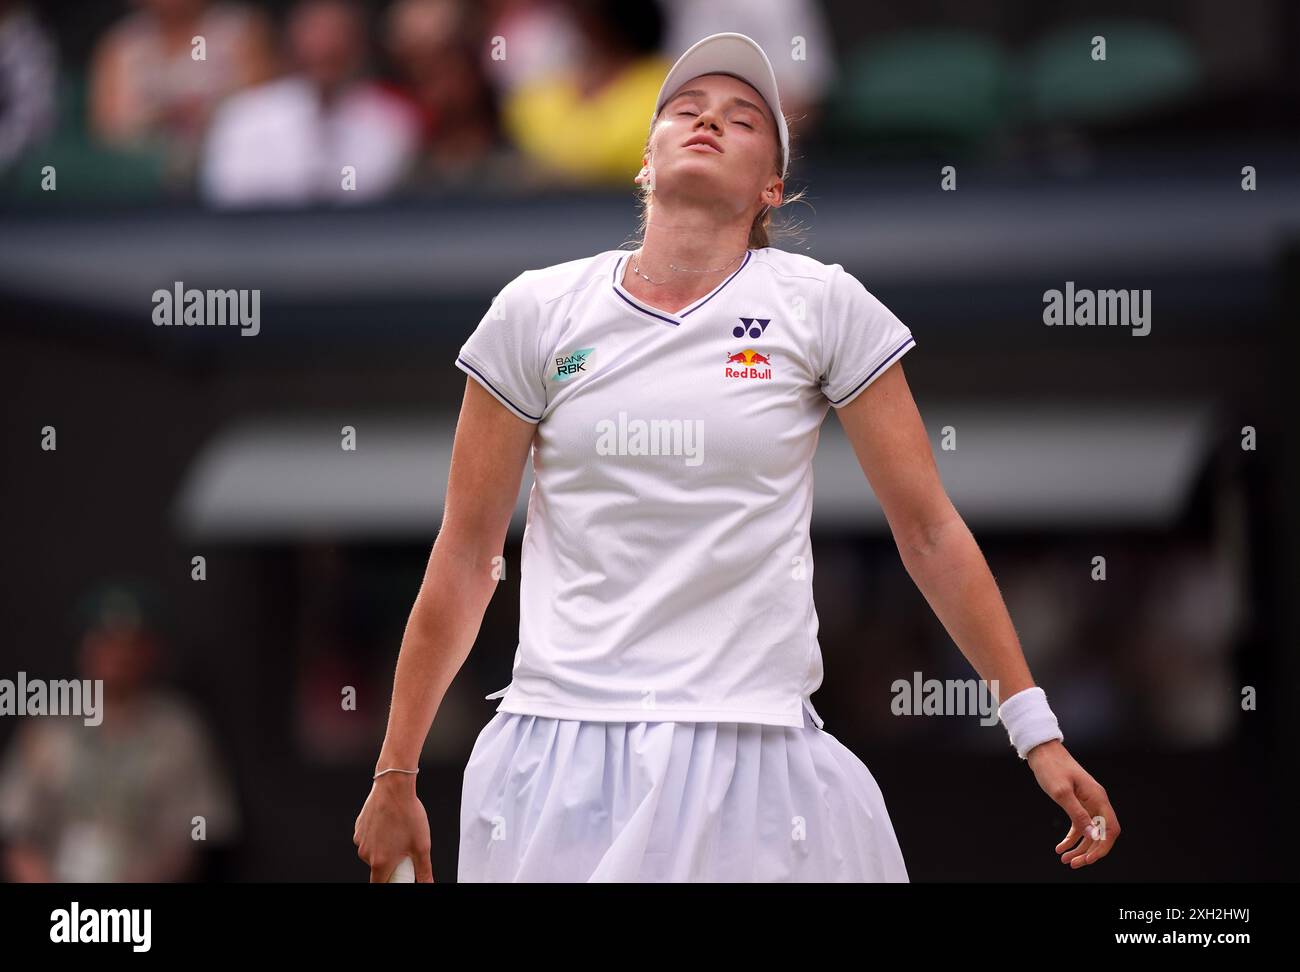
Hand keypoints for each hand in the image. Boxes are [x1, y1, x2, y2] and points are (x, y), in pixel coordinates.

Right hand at [353, 774, 434, 881]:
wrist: (394, 787)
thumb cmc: (408, 814)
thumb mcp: (422, 846)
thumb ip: (424, 871)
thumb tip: (428, 883)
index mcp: (380, 862)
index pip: (380, 885)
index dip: (391, 882)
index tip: (400, 876)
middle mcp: (366, 854)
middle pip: (377, 868)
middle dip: (390, 863)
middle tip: (404, 850)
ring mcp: (360, 840)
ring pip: (372, 852)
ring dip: (383, 848)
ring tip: (398, 833)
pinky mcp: (358, 828)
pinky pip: (367, 838)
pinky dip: (377, 836)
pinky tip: (389, 824)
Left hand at [1025, 740, 1120, 868]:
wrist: (1041, 751)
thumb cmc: (1051, 768)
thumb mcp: (1062, 793)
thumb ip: (1078, 815)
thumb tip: (1093, 836)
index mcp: (1098, 798)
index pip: (1111, 829)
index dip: (1103, 847)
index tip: (1089, 859)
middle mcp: (1096, 801)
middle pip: (1100, 834)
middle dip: (1089, 851)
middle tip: (1073, 864)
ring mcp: (1087, 803)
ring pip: (1089, 832)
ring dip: (1079, 848)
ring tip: (1065, 860)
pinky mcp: (1076, 803)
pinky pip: (1078, 825)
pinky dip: (1070, 838)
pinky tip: (1060, 848)